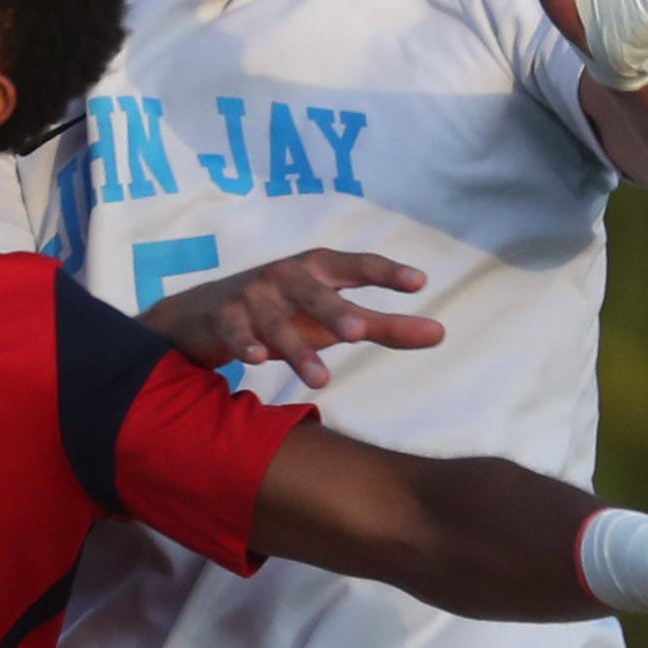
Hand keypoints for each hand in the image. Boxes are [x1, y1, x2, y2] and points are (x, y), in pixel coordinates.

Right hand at [144, 249, 444, 388]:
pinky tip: (253, 361)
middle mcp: (286, 276)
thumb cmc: (286, 312)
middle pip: (313, 292)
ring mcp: (252, 296)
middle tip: (358, 333)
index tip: (419, 282)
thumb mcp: (334, 319)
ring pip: (276, 323)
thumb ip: (385, 326)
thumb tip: (441, 334)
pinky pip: (235, 332)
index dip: (386, 272)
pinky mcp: (223, 318)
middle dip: (334, 311)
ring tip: (321, 380)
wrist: (206, 314)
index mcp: (318, 269)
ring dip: (296, 350)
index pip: (356, 266)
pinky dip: (243, 344)